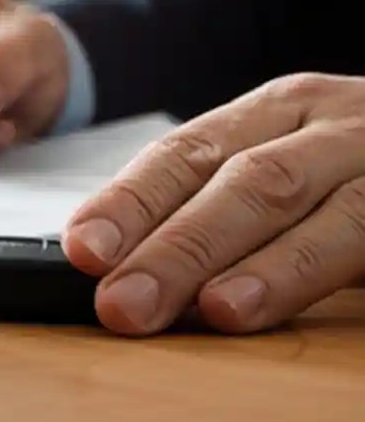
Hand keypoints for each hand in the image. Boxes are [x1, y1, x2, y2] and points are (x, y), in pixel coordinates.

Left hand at [62, 73, 364, 335]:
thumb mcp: (285, 161)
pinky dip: (331, 273)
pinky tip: (289, 310)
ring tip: (211, 310)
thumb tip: (110, 263)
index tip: (83, 248)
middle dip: (178, 246)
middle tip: (123, 304)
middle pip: (247, 182)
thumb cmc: (356, 165)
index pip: (188, 152)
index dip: (132, 201)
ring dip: (263, 265)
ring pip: (325, 210)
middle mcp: (335, 125)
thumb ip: (211, 202)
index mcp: (278, 111)